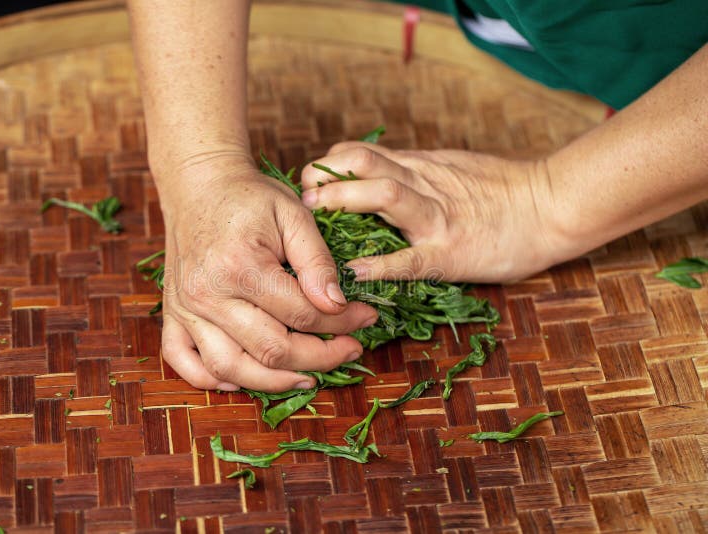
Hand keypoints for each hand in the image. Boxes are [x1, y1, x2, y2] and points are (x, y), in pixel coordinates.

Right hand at [155, 156, 378, 392]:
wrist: (199, 184)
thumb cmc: (250, 197)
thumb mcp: (294, 214)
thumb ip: (317, 261)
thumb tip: (337, 305)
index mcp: (240, 266)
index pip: (302, 313)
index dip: (342, 323)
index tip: (366, 316)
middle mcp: (207, 293)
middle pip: (271, 349)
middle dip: (320, 357)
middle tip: (350, 350)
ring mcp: (185, 307)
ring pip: (229, 368)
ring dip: (273, 382)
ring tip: (307, 377)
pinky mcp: (171, 312)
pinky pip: (181, 361)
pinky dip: (209, 379)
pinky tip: (243, 379)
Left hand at [301, 142, 565, 282]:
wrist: (552, 206)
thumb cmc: (504, 191)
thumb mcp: (452, 167)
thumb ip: (415, 171)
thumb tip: (374, 175)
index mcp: (421, 167)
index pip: (363, 152)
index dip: (330, 162)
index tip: (310, 177)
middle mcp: (423, 185)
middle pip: (366, 164)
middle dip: (326, 176)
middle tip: (302, 193)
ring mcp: (437, 219)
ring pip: (385, 196)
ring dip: (344, 201)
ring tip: (315, 215)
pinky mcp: (452, 254)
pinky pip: (410, 259)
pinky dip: (380, 266)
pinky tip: (354, 273)